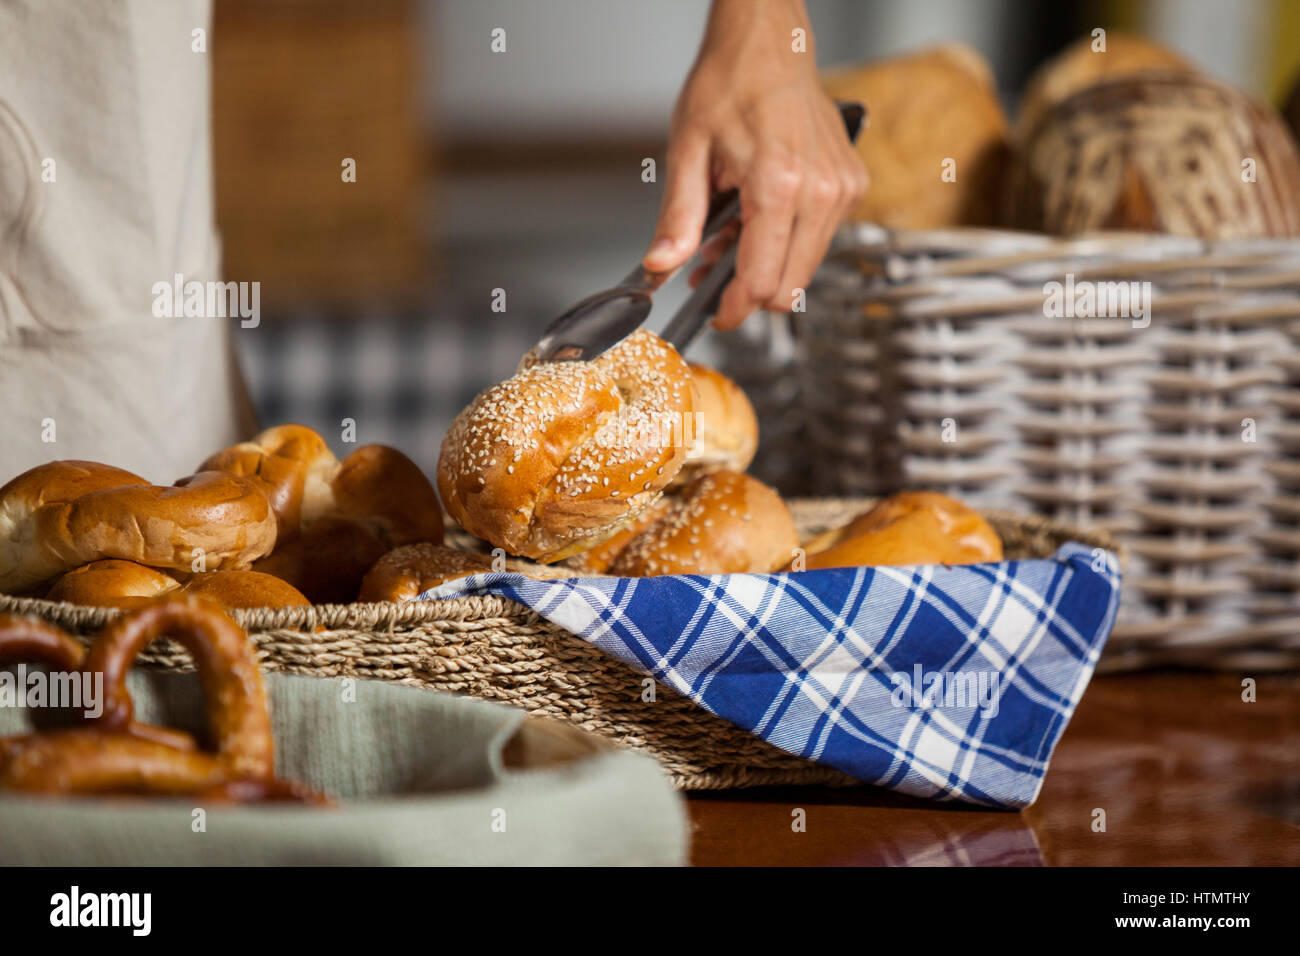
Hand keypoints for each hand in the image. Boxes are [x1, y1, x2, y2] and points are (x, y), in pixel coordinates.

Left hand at [644, 0, 867, 330]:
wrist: (769, 43)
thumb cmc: (731, 84)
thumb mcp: (688, 151)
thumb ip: (678, 218)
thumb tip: (660, 266)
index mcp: (779, 185)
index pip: (762, 281)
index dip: (734, 309)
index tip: (715, 315)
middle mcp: (821, 192)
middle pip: (790, 287)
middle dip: (749, 292)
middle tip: (711, 274)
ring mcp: (842, 190)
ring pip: (806, 269)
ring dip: (768, 266)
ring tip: (730, 234)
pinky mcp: (852, 185)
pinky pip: (819, 240)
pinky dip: (788, 241)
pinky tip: (759, 216)